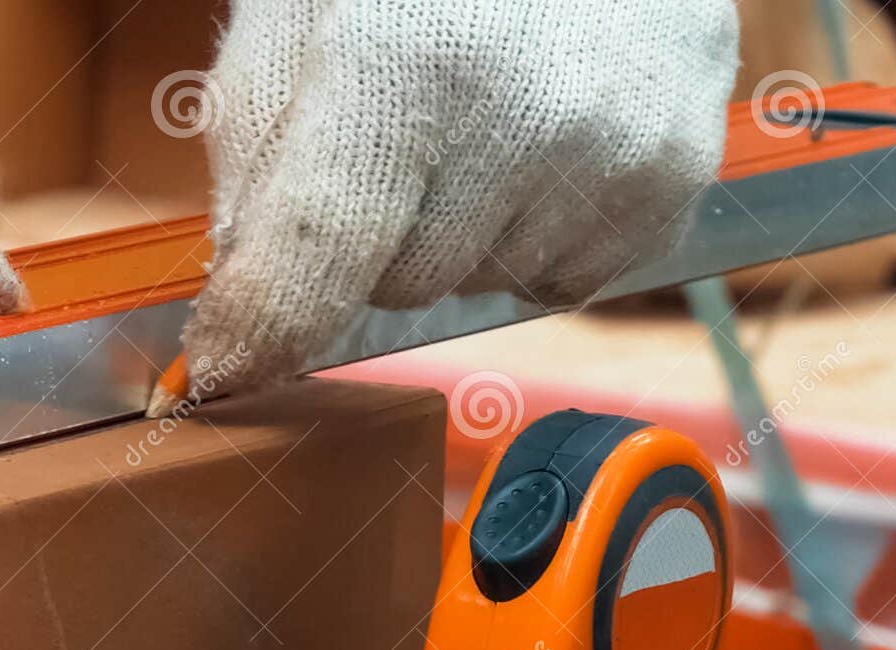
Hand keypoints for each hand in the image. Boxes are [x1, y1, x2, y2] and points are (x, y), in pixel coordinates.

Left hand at [181, 0, 737, 397]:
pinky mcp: (672, 181)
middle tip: (406, 134)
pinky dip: (539, 232)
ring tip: (488, 118)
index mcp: (404, 57)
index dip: (260, 323)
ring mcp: (614, 158)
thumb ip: (256, 143)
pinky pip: (564, 279)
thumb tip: (247, 289)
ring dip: (467, 230)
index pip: (317, 254)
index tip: (223, 368)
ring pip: (484, 285)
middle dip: (385, 233)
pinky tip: (544, 143)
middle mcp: (522, 119)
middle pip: (403, 284)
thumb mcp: (302, 8)